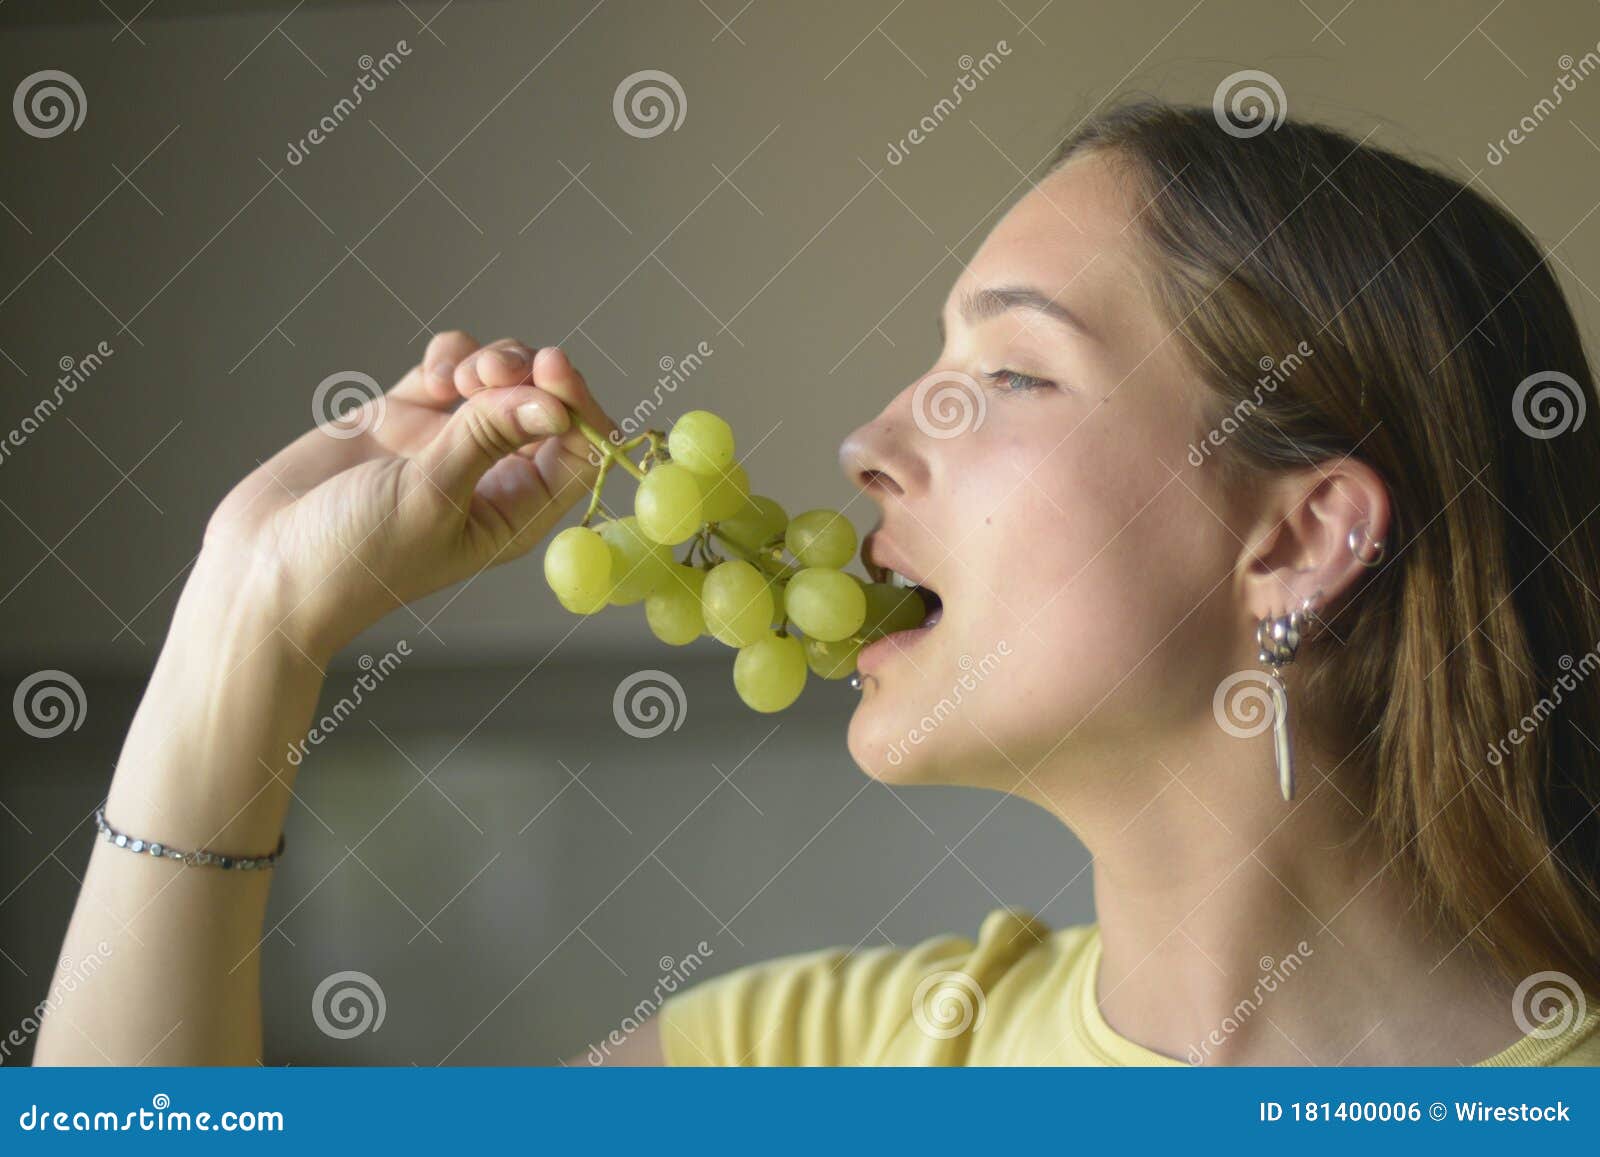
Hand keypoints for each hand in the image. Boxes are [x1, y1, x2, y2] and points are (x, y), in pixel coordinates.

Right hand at [201, 333, 614, 659]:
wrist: (266, 563)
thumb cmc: (354, 555)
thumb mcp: (431, 496)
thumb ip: (487, 437)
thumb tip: (553, 401)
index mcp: (517, 513)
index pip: (579, 451)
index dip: (576, 403)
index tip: (552, 370)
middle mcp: (491, 477)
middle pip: (545, 404)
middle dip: (529, 373)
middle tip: (490, 374)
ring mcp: (447, 443)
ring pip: (500, 378)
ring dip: (491, 360)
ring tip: (458, 379)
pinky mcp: (403, 417)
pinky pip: (449, 368)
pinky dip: (450, 357)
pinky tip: (432, 374)